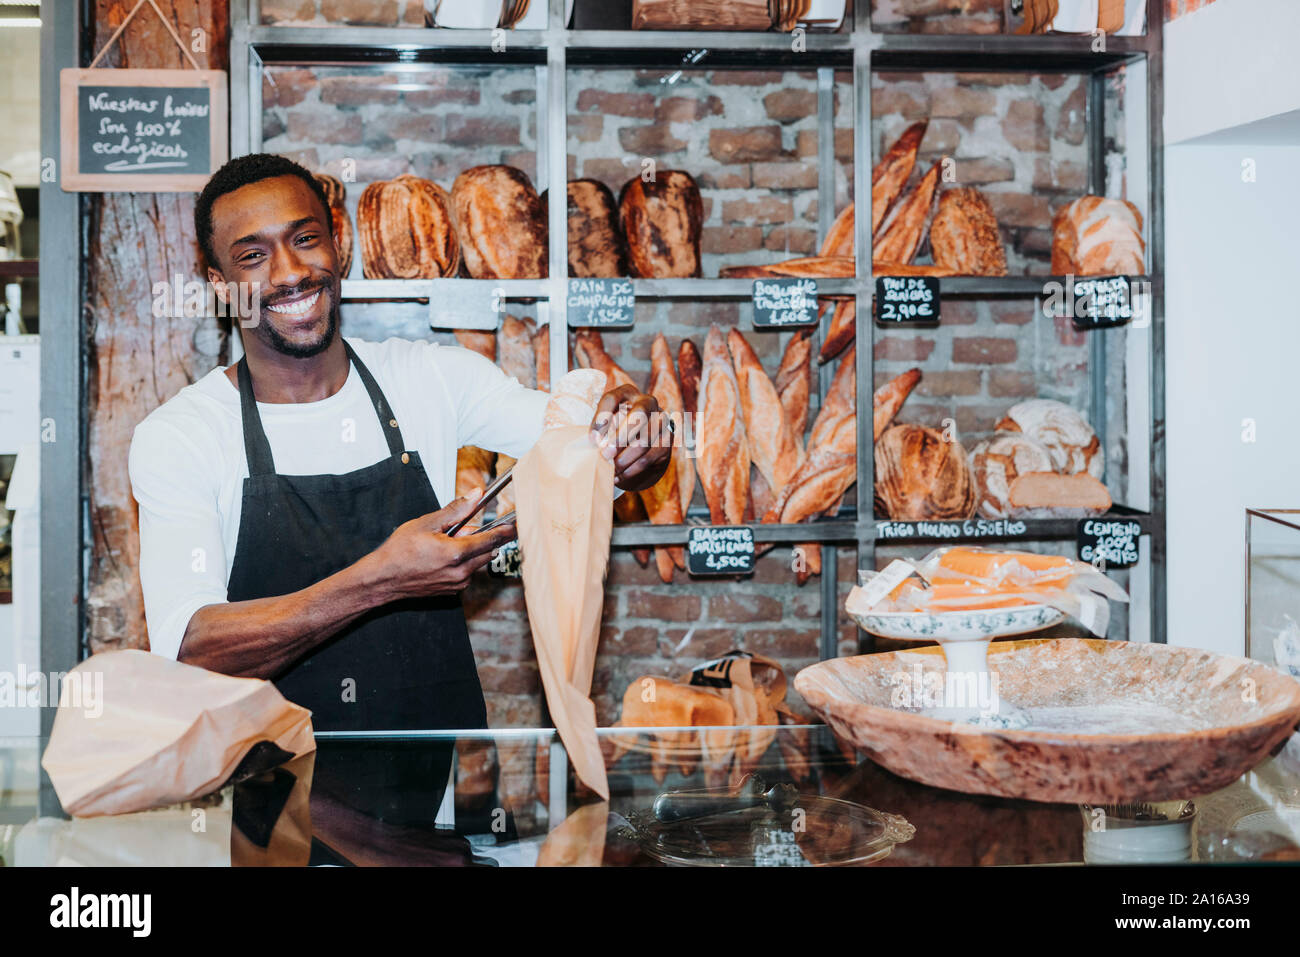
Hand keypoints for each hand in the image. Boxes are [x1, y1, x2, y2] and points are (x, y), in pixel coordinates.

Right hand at [369, 492, 515, 601]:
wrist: (383, 579)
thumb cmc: (399, 551)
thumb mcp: (427, 523)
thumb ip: (456, 510)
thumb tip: (476, 495)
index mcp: (456, 553)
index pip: (491, 540)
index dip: (505, 531)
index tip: (515, 525)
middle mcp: (460, 572)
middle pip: (487, 552)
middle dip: (482, 539)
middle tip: (464, 529)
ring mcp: (457, 584)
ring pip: (477, 563)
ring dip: (471, 551)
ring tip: (448, 542)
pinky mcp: (452, 591)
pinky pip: (467, 573)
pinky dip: (463, 563)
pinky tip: (444, 557)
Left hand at [589, 384, 672, 492]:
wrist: (644, 436)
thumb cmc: (618, 426)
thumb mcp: (608, 422)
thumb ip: (602, 429)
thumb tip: (596, 442)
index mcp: (627, 392)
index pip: (612, 399)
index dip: (601, 418)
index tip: (592, 438)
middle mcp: (646, 401)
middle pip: (638, 416)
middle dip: (620, 438)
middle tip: (605, 454)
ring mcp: (660, 419)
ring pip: (644, 441)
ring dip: (624, 459)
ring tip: (611, 469)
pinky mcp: (667, 439)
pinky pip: (648, 457)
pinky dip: (631, 469)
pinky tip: (619, 476)